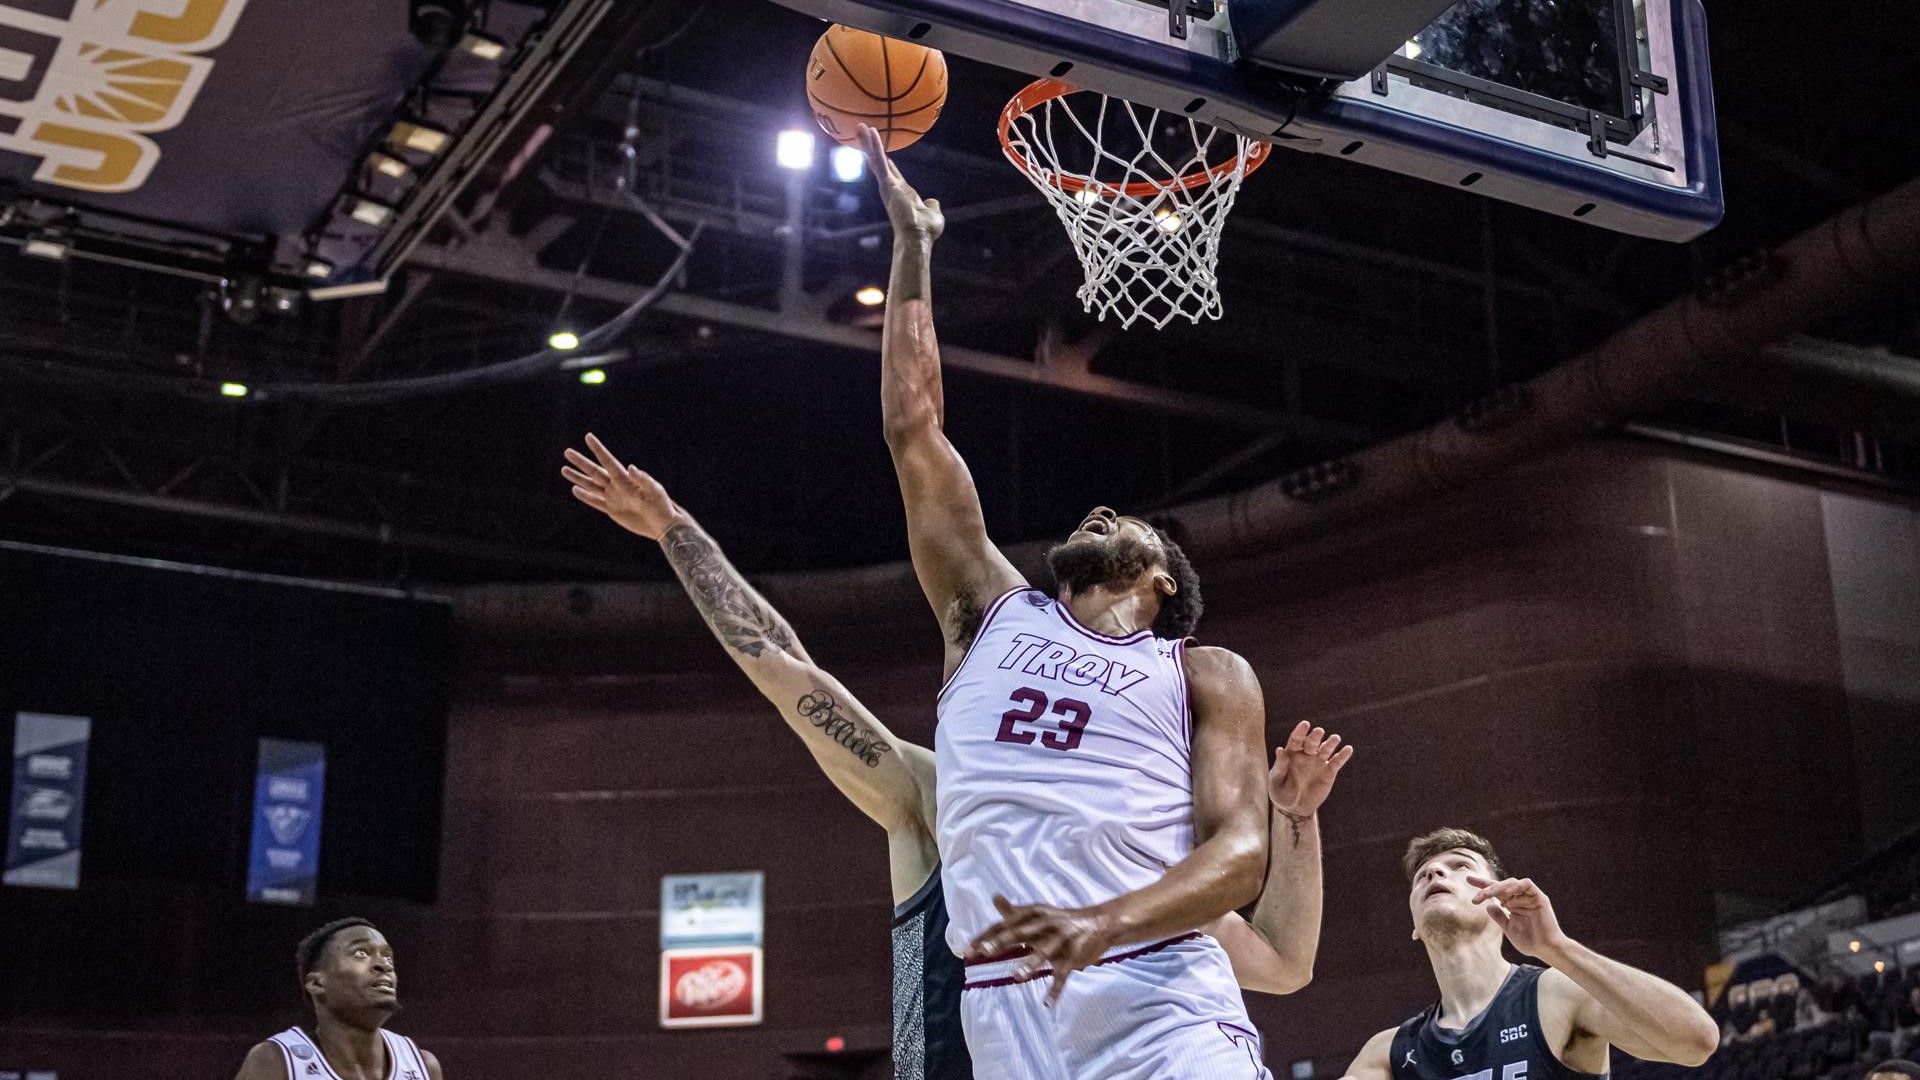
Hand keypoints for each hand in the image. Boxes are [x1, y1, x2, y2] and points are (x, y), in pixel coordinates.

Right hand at [561, 433, 681, 539]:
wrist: (663, 524)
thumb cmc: (662, 505)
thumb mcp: (654, 490)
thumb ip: (643, 478)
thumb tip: (631, 467)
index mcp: (626, 479)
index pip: (608, 461)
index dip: (598, 449)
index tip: (588, 437)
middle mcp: (617, 486)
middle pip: (594, 471)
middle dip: (581, 462)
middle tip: (567, 451)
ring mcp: (613, 498)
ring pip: (591, 485)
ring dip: (578, 478)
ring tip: (564, 469)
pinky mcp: (613, 510)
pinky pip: (596, 502)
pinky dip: (585, 496)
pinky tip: (575, 490)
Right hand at [859, 123, 942, 240]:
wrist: (918, 238)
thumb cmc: (925, 230)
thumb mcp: (933, 213)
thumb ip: (932, 206)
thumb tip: (933, 202)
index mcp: (902, 193)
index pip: (891, 173)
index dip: (885, 162)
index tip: (879, 151)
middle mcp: (892, 188)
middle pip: (880, 163)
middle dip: (871, 147)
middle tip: (862, 132)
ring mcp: (888, 186)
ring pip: (876, 160)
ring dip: (869, 143)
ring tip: (860, 126)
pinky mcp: (887, 184)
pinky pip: (880, 161)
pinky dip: (875, 147)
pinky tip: (870, 133)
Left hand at [966, 894, 1113, 1004]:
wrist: (1098, 923)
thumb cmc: (1060, 920)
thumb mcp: (1037, 913)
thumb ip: (1014, 912)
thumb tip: (995, 898)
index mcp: (1033, 915)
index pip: (1005, 924)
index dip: (987, 936)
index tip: (967, 950)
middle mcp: (1045, 925)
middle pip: (1021, 933)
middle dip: (1003, 941)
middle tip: (985, 951)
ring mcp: (1060, 940)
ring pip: (1044, 952)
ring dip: (1031, 964)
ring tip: (1017, 977)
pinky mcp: (1074, 956)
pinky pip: (1063, 974)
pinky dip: (1056, 989)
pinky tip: (1047, 1003)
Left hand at [1268, 721, 1352, 818]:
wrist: (1294, 808)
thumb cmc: (1281, 792)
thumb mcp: (1276, 780)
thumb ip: (1280, 765)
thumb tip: (1280, 749)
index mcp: (1292, 753)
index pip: (1296, 739)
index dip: (1300, 731)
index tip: (1305, 724)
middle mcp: (1306, 755)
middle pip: (1311, 742)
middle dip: (1315, 736)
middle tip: (1319, 731)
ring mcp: (1318, 762)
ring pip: (1326, 749)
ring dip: (1330, 743)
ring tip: (1335, 738)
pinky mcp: (1328, 772)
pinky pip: (1336, 762)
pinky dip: (1342, 756)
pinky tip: (1348, 749)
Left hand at [1467, 875, 1569, 959]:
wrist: (1546, 949)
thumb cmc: (1530, 941)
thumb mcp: (1508, 929)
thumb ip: (1499, 917)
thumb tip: (1488, 906)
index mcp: (1512, 904)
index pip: (1496, 891)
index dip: (1483, 885)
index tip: (1468, 880)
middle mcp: (1520, 898)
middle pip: (1501, 885)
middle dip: (1486, 888)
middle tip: (1476, 898)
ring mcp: (1530, 897)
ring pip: (1512, 882)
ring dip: (1498, 887)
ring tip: (1488, 895)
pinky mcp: (1539, 897)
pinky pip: (1527, 884)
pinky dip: (1515, 886)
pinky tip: (1506, 893)